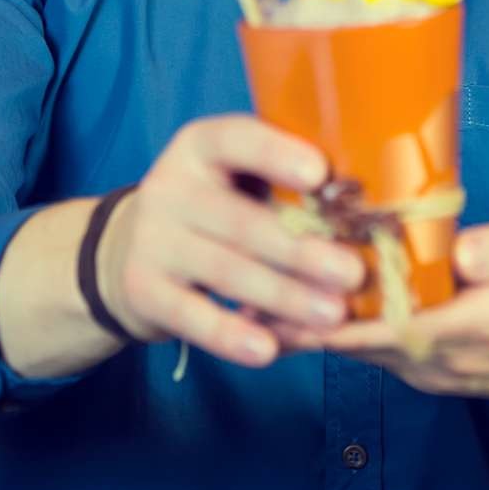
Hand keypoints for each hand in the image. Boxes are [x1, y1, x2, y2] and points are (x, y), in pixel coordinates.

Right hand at [96, 114, 366, 369]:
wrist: (128, 249)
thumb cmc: (214, 207)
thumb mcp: (236, 181)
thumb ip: (284, 191)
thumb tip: (360, 221)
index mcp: (200, 146)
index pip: (237, 139)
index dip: (277, 155)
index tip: (321, 174)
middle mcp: (170, 186)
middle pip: (240, 220)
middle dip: (300, 249)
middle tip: (352, 272)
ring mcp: (152, 239)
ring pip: (226, 270)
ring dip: (284, 296)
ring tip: (333, 314)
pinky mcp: (142, 290)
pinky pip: (192, 316)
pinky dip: (231, 335)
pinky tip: (267, 349)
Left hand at [263, 211, 488, 458]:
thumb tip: (463, 249)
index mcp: (481, 323)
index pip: (401, 316)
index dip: (346, 297)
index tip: (299, 263)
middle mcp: (443, 355)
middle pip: (360, 334)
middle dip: (305, 306)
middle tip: (250, 267)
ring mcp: (427, 368)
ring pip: (354, 344)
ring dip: (307, 318)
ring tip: (251, 279)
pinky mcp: (416, 366)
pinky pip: (363, 347)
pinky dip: (326, 325)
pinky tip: (289, 297)